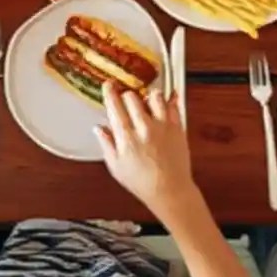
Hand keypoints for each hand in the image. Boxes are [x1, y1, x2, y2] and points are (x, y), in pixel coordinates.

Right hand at [94, 81, 194, 215]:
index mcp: (126, 137)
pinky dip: (171, 98)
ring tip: (147, 101)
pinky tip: (168, 97)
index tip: (108, 85)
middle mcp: (144, 128)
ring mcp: (162, 126)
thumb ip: (107, 144)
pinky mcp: (177, 128)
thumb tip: (98, 128)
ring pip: (155, 96)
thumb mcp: (116, 167)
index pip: (115, 106)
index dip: (110, 92)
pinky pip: (175, 106)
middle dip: (127, 95)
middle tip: (127, 99)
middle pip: (133, 97)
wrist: (170, 191)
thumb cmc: (142, 183)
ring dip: (149, 96)